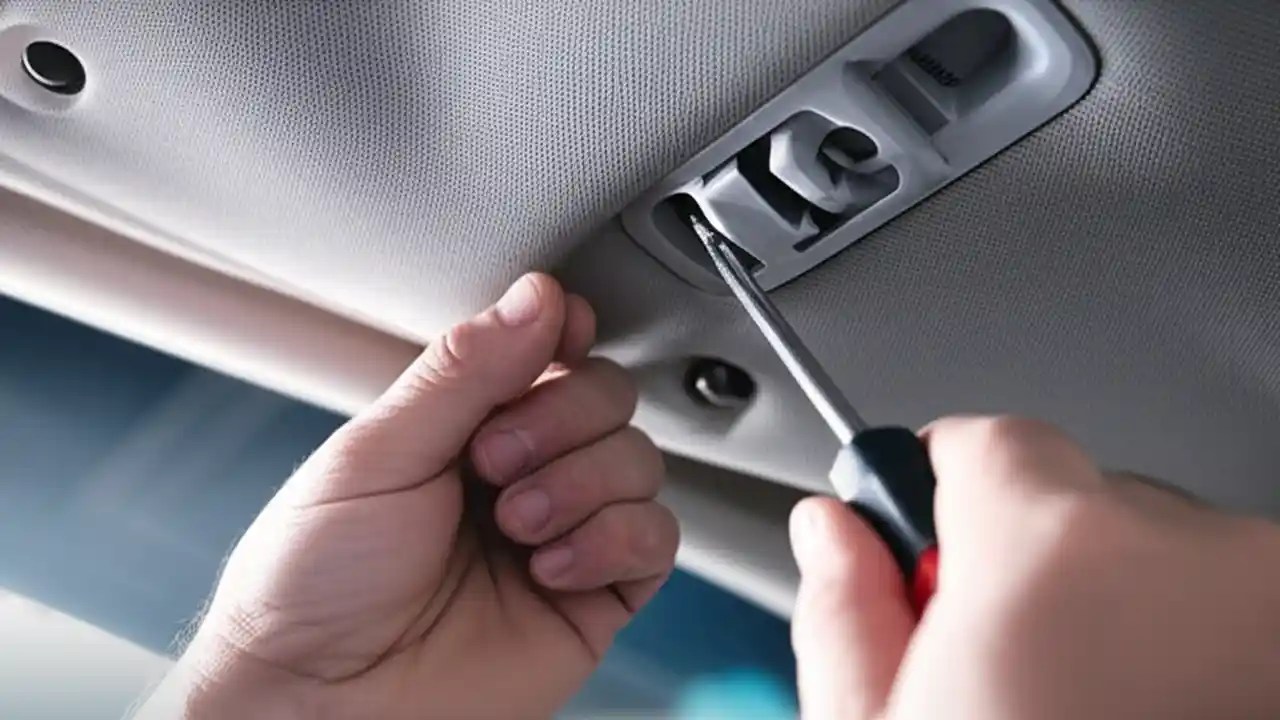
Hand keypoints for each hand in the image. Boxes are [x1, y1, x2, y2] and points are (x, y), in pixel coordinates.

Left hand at [138, 273, 678, 718]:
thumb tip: (536, 298)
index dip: (562, 333)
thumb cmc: (313, 585)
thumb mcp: (376, 454)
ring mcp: (560, 534)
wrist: (317, 706)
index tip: (560, 332)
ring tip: (516, 524)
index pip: (545, 350)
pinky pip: (657, 540)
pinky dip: (615, 540)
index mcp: (462, 426)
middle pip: (608, 395)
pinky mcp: (593, 598)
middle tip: (496, 461)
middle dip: (563, 419)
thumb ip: (463, 372)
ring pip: (641, 461)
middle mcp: (520, 472)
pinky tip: (550, 565)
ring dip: (582, 483)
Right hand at [790, 416, 1279, 719]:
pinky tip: (1155, 708)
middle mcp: (1198, 564)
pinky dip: (1199, 647)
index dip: (943, 491)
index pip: (990, 441)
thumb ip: (843, 616)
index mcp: (1055, 557)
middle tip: (1011, 665)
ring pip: (1166, 561)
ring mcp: (1274, 610)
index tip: (936, 538)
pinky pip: (1236, 607)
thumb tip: (831, 534)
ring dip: (1128, 611)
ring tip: (1092, 704)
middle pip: (1080, 504)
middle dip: (1037, 564)